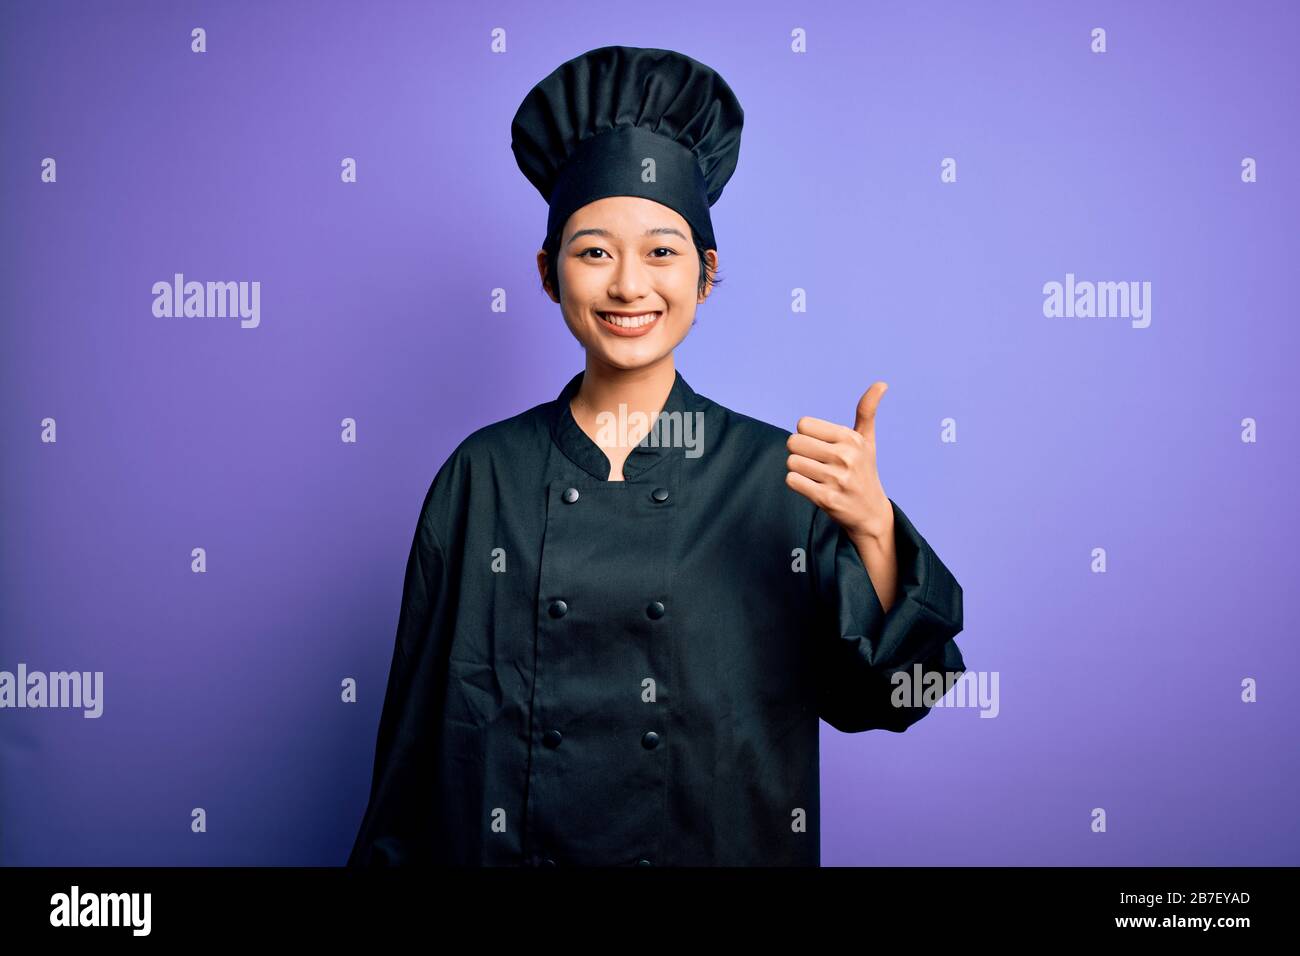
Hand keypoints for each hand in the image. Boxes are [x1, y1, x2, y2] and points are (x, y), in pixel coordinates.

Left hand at [785, 382, 893, 542]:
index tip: (820, 446)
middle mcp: (845, 456)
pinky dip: (797, 483)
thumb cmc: (864, 470)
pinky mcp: (827, 499)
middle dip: (799, 452)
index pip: (803, 424)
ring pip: (791, 462)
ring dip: (798, 469)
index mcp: (850, 438)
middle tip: (815, 462)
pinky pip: (792, 481)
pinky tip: (812, 487)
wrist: (871, 512)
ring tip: (816, 476)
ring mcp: (836, 479)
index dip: (806, 435)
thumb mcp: (867, 440)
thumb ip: (867, 411)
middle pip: (793, 442)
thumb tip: (882, 383)